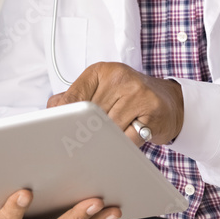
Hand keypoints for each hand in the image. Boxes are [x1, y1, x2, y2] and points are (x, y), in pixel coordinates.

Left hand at [47, 62, 183, 145]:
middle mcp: (119, 76)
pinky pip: (129, 138)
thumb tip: (50, 110)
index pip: (73, 97)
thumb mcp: (101, 91)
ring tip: (109, 142)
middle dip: (85, 134)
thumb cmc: (129, 98)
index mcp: (101, 71)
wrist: (169, 102)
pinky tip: (126, 141)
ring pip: (109, 129)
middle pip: (90, 116)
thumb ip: (75, 98)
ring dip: (107, 141)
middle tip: (80, 147)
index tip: (58, 134)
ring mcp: (137, 91)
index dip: (64, 119)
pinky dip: (124, 146)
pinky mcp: (152, 109)